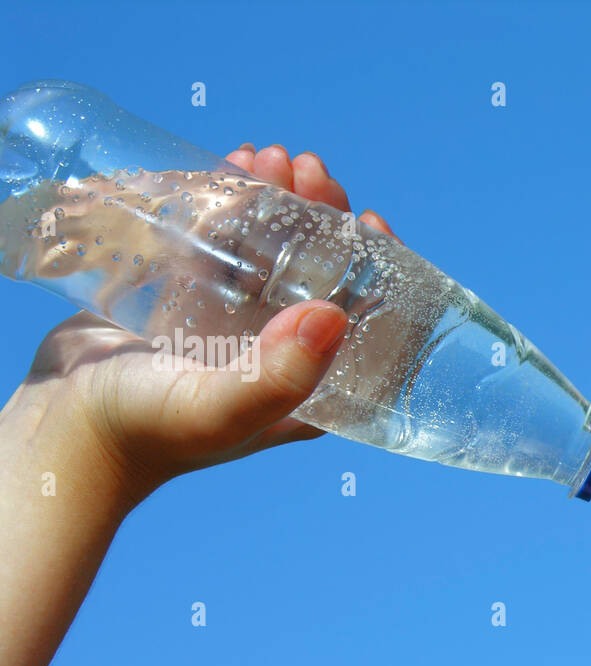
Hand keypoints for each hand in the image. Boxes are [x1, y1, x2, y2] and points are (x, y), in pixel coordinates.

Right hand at [15, 144, 402, 508]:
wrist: (62, 425)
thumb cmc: (147, 431)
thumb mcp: (222, 410)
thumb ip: (279, 375)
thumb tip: (337, 316)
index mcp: (309, 387)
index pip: (363, 320)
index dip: (377, 268)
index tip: (368, 220)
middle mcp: (280, 354)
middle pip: (321, 273)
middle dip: (321, 215)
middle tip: (305, 170)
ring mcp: (234, 323)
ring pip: (272, 249)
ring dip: (277, 199)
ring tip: (267, 158)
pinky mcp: (189, 299)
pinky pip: (222, 243)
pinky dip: (231, 204)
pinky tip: (233, 165)